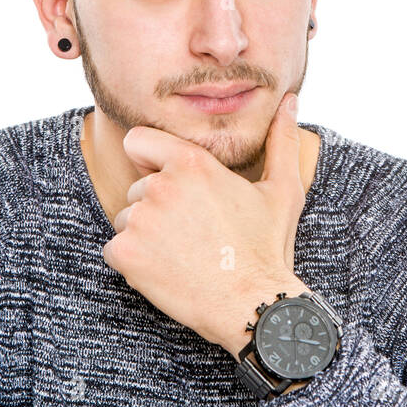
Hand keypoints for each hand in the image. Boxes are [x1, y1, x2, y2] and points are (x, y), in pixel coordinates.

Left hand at [102, 91, 305, 351]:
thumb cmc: (268, 248)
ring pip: (127, 219)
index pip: (138, 140)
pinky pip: (115, 250)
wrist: (252, 304)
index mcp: (193, 162)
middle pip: (138, 188)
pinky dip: (135, 263)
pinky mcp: (124, 253)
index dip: (152, 160)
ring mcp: (139, 220)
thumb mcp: (282, 190)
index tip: (173, 185)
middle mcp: (161, 185)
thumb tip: (291, 102)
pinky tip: (169, 272)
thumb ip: (282, 141)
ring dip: (147, 236)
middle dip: (158, 208)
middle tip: (195, 234)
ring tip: (185, 254)